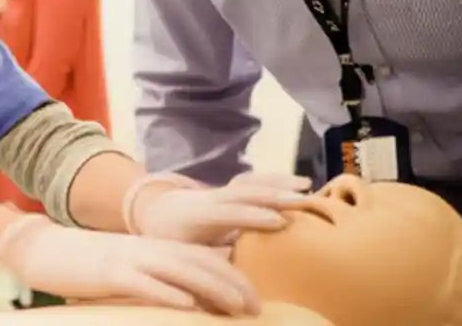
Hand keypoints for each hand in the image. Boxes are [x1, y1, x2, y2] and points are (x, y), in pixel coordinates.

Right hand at [0, 214, 259, 315]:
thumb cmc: (84, 266)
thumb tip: (185, 300)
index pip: (201, 257)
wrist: (43, 249)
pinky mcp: (110, 273)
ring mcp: (129, 259)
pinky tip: (190, 305)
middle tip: (256, 308)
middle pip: (199, 262)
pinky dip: (169, 293)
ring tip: (238, 307)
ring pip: (180, 270)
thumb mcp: (124, 269)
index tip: (254, 300)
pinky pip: (145, 283)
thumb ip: (153, 278)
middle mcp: (147, 249)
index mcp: (152, 248)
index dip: (231, 276)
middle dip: (232, 284)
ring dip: (213, 288)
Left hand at [127, 171, 311, 246]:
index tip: (281, 222)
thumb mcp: (182, 253)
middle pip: (243, 193)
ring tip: (307, 185)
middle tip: (303, 201)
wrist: (155, 211)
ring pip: (250, 183)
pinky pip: (251, 181)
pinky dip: (274, 180)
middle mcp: (210, 199)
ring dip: (279, 182)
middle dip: (274, 195)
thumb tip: (231, 281)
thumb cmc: (170, 238)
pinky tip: (295, 183)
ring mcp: (219, 191)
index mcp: (198, 216)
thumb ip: (208, 261)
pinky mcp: (227, 190)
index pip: (228, 214)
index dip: (254, 217)